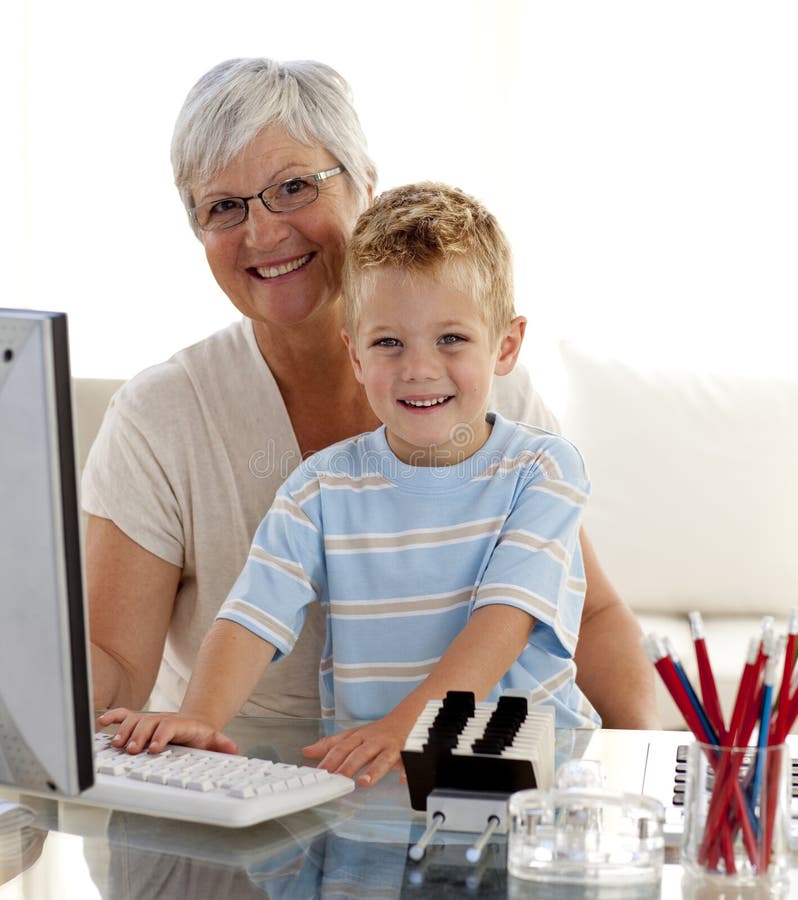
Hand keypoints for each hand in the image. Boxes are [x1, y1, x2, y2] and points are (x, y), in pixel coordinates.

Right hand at [97, 708, 237, 755]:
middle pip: (148, 724)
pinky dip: (113, 717)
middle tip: (132, 751)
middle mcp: (162, 720)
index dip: (160, 736)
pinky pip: (124, 715)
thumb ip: (222, 744)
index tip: (154, 749)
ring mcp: (150, 720)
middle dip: (139, 736)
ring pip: (134, 721)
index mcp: (179, 725)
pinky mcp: (140, 721)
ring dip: (124, 731)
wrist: (194, 724)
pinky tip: (102, 723)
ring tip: (117, 744)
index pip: (168, 727)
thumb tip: (233, 749)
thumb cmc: (200, 735)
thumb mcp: (213, 739)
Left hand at [302, 715, 410, 786]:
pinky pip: (409, 763)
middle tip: (339, 778)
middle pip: (360, 753)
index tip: (320, 771)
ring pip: (383, 758)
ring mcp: (390, 748)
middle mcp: (374, 742)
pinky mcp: (407, 754)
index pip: (342, 747)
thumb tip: (307, 751)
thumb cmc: (377, 732)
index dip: (331, 759)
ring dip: (374, 770)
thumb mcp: (353, 735)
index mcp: (359, 737)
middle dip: (349, 765)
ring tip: (365, 781)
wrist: (407, 718)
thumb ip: (331, 744)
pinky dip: (407, 770)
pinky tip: (403, 779)